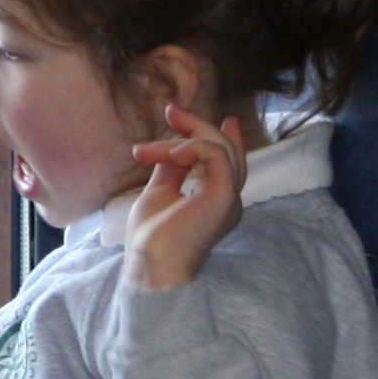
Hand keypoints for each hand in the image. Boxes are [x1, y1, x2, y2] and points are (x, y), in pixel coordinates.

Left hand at [124, 104, 249, 292]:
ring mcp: (229, 197)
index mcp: (215, 200)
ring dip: (183, 138)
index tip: (195, 116)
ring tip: (148, 148)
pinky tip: (169, 153)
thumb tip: (174, 145)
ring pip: (219, 148)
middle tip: (171, 112)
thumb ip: (172, 169)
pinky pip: (214, 155)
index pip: (226, 161)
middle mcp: (227, 198)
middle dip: (200, 126)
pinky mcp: (224, 196)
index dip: (218, 136)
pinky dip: (191, 146)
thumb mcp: (160, 193)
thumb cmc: (152, 239)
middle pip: (225, 150)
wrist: (151, 266)